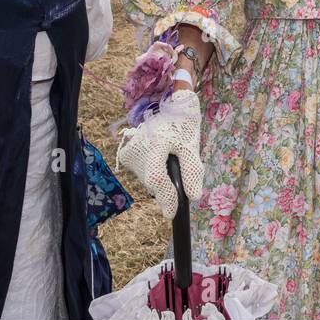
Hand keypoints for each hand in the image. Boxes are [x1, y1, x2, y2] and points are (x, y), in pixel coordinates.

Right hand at [117, 89, 202, 219]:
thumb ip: (192, 171)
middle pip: (152, 181)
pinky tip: (161, 161)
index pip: (157, 179)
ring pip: (147, 179)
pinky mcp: (126, 155)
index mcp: (155, 144)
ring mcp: (129, 152)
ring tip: (170, 163)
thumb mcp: (191, 146)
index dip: (166, 198)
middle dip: (167, 190)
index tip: (172, 213)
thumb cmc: (182, 125)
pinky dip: (154, 172)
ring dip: (161, 180)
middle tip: (178, 183)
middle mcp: (137, 149)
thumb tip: (193, 196)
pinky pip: (143, 172)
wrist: (168, 106)